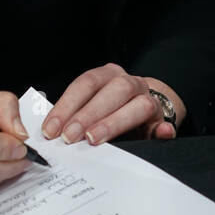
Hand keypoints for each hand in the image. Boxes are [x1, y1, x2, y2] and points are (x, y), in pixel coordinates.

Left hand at [42, 63, 181, 145]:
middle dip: (87, 115)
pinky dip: (163, 131)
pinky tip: (160, 135)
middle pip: (112, 92)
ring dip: (114, 123)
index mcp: (108, 75)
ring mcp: (149, 99)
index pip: (85, 84)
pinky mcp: (163, 120)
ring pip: (138, 105)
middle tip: (69, 137)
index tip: (51, 129)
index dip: (66, 106)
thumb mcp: (90, 106)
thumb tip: (48, 128)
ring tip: (94, 139)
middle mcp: (130, 83)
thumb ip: (72, 115)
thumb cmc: (109, 110)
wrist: (144, 111)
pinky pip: (166, 125)